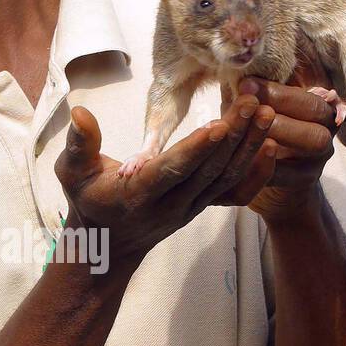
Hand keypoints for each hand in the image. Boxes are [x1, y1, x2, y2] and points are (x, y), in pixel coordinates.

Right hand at [54, 95, 276, 267]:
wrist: (109, 244)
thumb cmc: (89, 200)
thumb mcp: (72, 172)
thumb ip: (79, 143)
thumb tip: (79, 112)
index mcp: (139, 194)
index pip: (172, 170)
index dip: (196, 149)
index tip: (218, 124)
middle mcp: (170, 205)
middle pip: (208, 169)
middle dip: (234, 135)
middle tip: (253, 101)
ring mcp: (191, 209)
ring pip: (226, 177)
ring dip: (249, 146)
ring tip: (266, 112)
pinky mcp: (203, 207)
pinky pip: (235, 193)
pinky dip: (256, 173)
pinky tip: (272, 147)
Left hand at [219, 72, 336, 225]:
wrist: (269, 184)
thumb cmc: (257, 137)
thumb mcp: (253, 113)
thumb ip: (249, 95)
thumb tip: (231, 67)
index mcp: (313, 105)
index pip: (303, 90)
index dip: (276, 88)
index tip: (247, 83)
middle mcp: (325, 127)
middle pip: (317, 111)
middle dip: (282, 103)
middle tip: (249, 103)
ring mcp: (320, 156)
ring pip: (314, 138)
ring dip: (282, 130)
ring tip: (250, 128)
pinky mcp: (307, 181)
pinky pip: (292, 173)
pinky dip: (266, 165)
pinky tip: (243, 159)